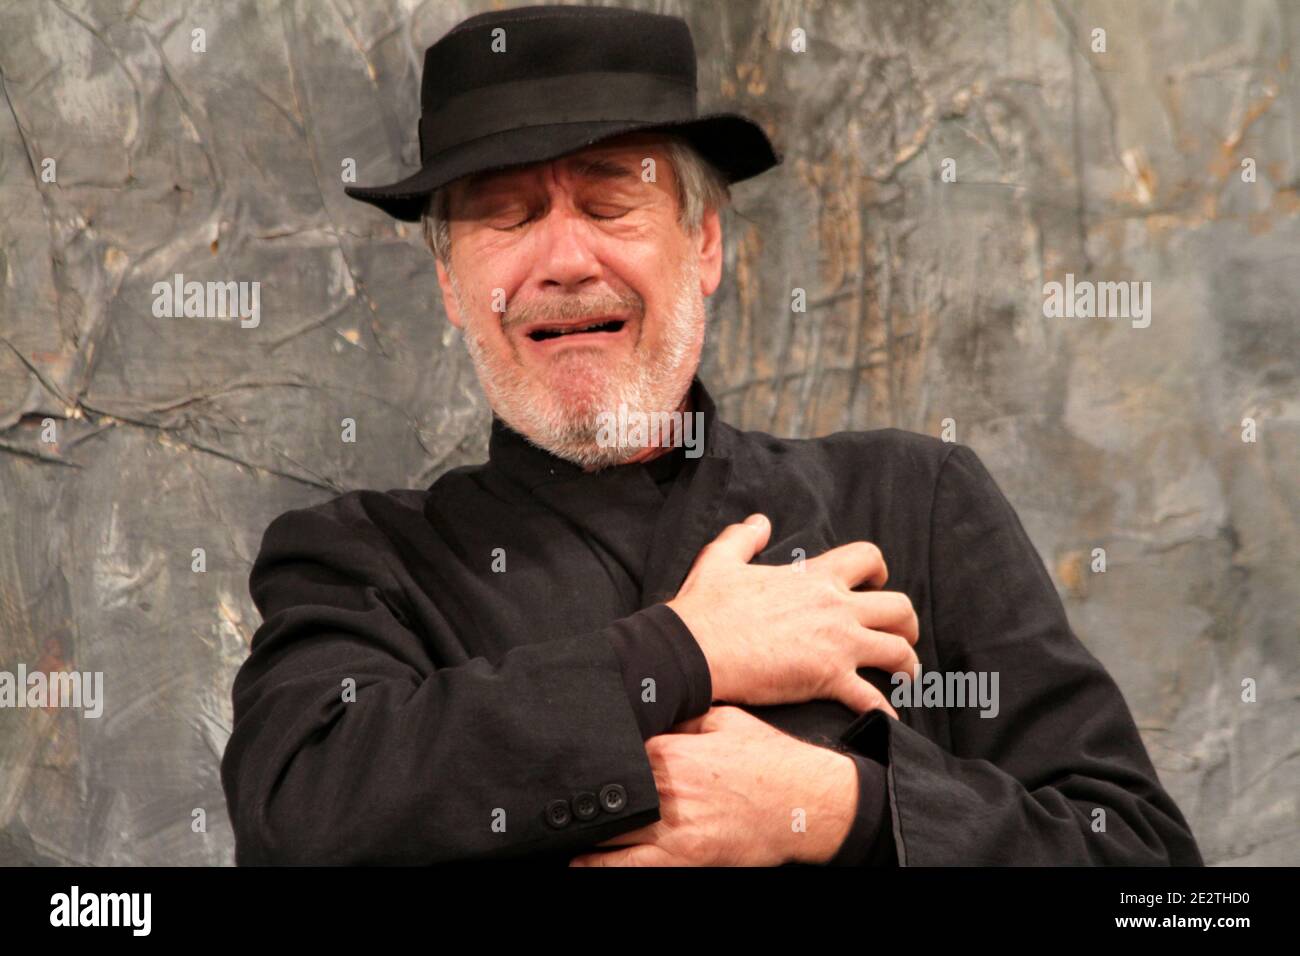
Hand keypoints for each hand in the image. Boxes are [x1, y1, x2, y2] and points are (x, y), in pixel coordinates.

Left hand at [569, 706, 859, 866]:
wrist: (808, 803)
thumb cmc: (769, 760)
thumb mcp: (724, 721)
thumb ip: (681, 719)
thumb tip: (646, 714)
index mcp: (671, 751)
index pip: (612, 755)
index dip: (590, 759)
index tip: (568, 761)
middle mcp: (667, 790)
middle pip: (606, 796)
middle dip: (583, 798)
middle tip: (557, 797)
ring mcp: (675, 829)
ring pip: (611, 835)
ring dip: (586, 833)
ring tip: (564, 830)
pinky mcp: (686, 859)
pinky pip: (630, 869)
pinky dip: (600, 868)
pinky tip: (580, 865)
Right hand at [666, 514, 918, 716]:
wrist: (694, 649)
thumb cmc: (704, 606)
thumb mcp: (720, 559)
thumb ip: (743, 537)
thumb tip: (758, 522)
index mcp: (812, 577)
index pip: (867, 558)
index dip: (879, 570)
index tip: (876, 584)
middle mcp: (835, 607)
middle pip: (899, 606)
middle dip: (907, 623)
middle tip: (900, 635)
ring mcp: (837, 644)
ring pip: (899, 651)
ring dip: (907, 665)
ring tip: (905, 678)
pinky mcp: (829, 679)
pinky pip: (872, 700)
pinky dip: (884, 713)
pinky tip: (887, 721)